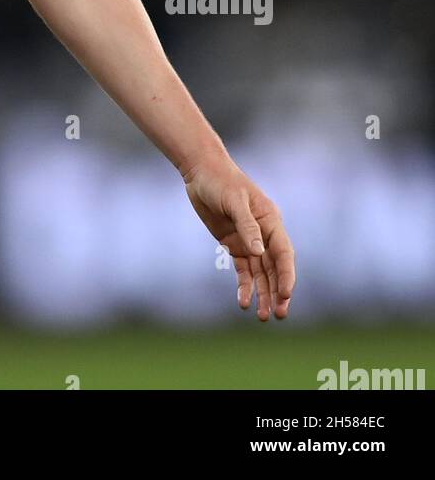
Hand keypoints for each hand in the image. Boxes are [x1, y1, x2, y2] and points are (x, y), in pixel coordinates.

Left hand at [183, 153, 295, 320]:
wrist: (201, 172)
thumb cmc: (221, 181)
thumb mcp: (234, 201)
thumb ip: (247, 226)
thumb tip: (259, 252)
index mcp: (270, 220)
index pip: (283, 252)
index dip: (286, 275)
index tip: (285, 294)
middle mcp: (264, 233)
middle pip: (275, 268)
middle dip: (278, 292)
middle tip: (279, 315)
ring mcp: (249, 240)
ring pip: (261, 273)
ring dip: (264, 294)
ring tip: (264, 317)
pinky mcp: (234, 244)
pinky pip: (243, 270)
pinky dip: (245, 286)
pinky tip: (244, 302)